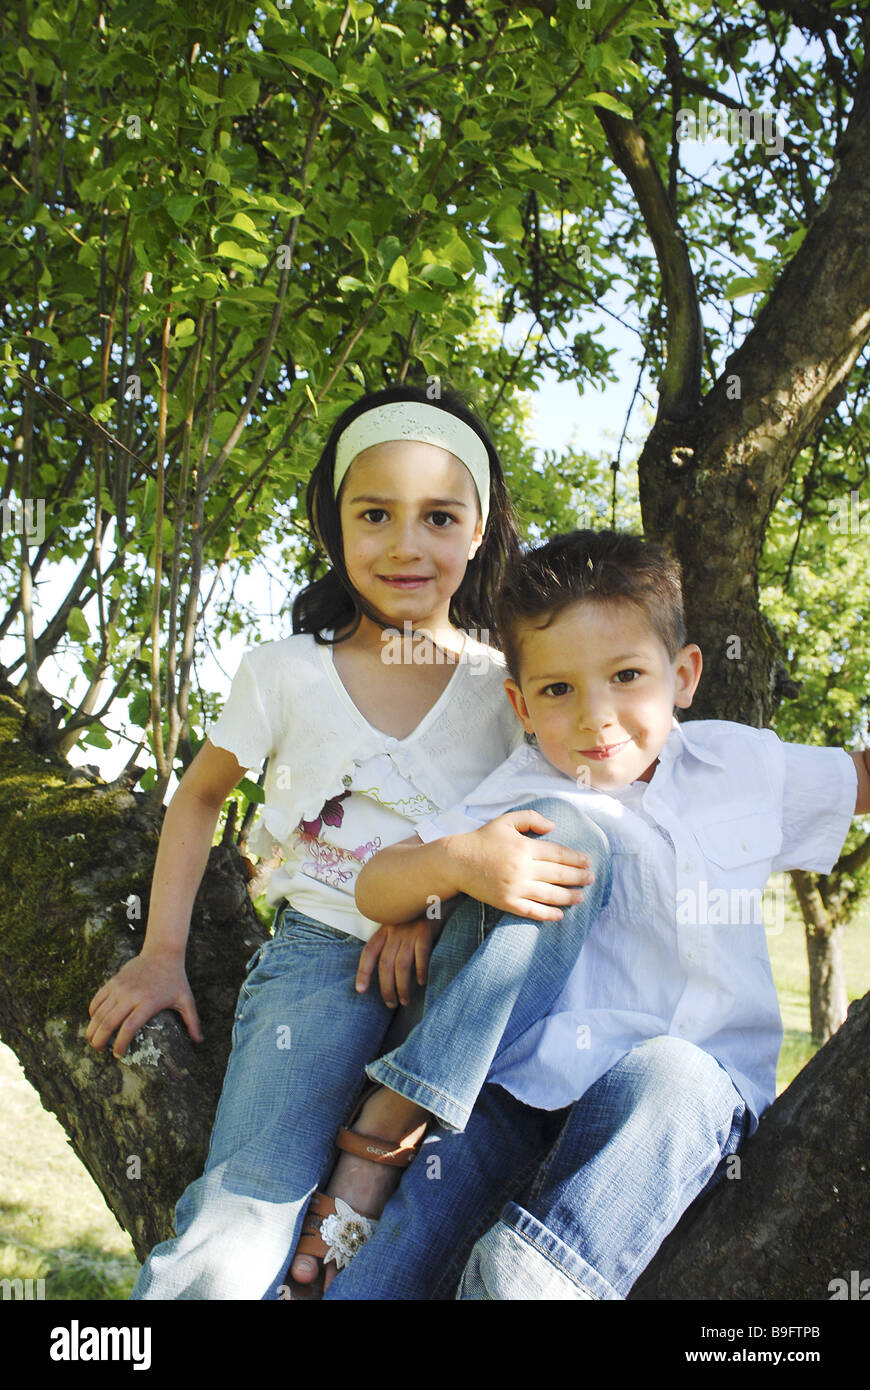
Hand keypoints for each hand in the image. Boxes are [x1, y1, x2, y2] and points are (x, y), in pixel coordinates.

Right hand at [86, 952, 202, 1056]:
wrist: (162, 952)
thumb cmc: (176, 979)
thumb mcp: (186, 1000)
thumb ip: (193, 1021)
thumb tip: (199, 1041)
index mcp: (148, 1003)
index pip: (129, 1028)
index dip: (120, 1044)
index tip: (118, 1054)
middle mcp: (131, 996)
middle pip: (108, 1022)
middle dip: (99, 1040)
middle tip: (100, 1051)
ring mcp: (120, 988)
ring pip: (99, 1012)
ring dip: (93, 1029)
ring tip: (93, 1040)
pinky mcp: (113, 981)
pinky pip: (97, 999)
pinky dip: (92, 1012)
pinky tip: (94, 1022)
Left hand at [355, 915, 441, 1007]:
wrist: (436, 885)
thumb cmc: (419, 909)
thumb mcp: (401, 919)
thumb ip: (395, 937)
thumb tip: (392, 964)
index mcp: (385, 928)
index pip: (369, 952)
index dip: (363, 972)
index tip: (360, 990)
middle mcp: (395, 931)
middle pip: (385, 964)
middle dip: (386, 988)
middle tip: (390, 1003)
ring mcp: (410, 931)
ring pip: (401, 964)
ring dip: (402, 986)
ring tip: (405, 1000)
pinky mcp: (425, 930)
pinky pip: (421, 955)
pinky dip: (421, 970)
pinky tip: (422, 982)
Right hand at [449, 809, 594, 920]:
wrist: (456, 862)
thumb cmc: (483, 839)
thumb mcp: (506, 821)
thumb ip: (531, 818)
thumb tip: (553, 827)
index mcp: (524, 847)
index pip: (558, 854)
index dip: (576, 859)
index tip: (588, 862)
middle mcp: (522, 868)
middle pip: (558, 874)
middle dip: (578, 877)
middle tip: (591, 879)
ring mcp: (515, 887)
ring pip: (549, 895)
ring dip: (569, 897)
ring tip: (581, 897)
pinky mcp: (506, 903)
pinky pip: (532, 911)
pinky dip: (548, 914)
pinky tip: (560, 915)